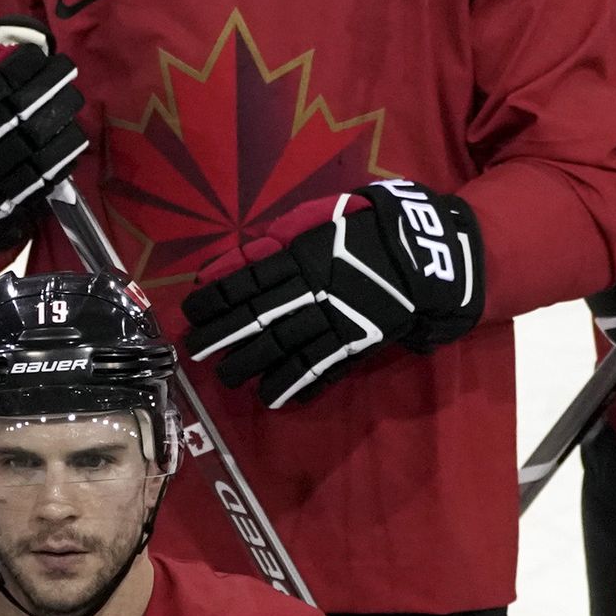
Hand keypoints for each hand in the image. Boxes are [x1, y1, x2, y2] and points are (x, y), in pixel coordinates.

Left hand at [180, 178, 483, 406]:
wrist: (425, 253)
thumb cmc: (370, 230)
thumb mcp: (323, 219)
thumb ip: (282, 236)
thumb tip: (237, 256)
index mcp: (301, 253)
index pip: (248, 278)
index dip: (217, 296)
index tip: (190, 310)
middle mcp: (311, 287)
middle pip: (257, 314)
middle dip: (222, 334)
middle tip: (193, 350)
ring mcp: (333, 316)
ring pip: (282, 344)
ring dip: (250, 363)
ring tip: (225, 378)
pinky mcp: (355, 340)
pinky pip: (319, 365)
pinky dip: (294, 382)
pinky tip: (271, 396)